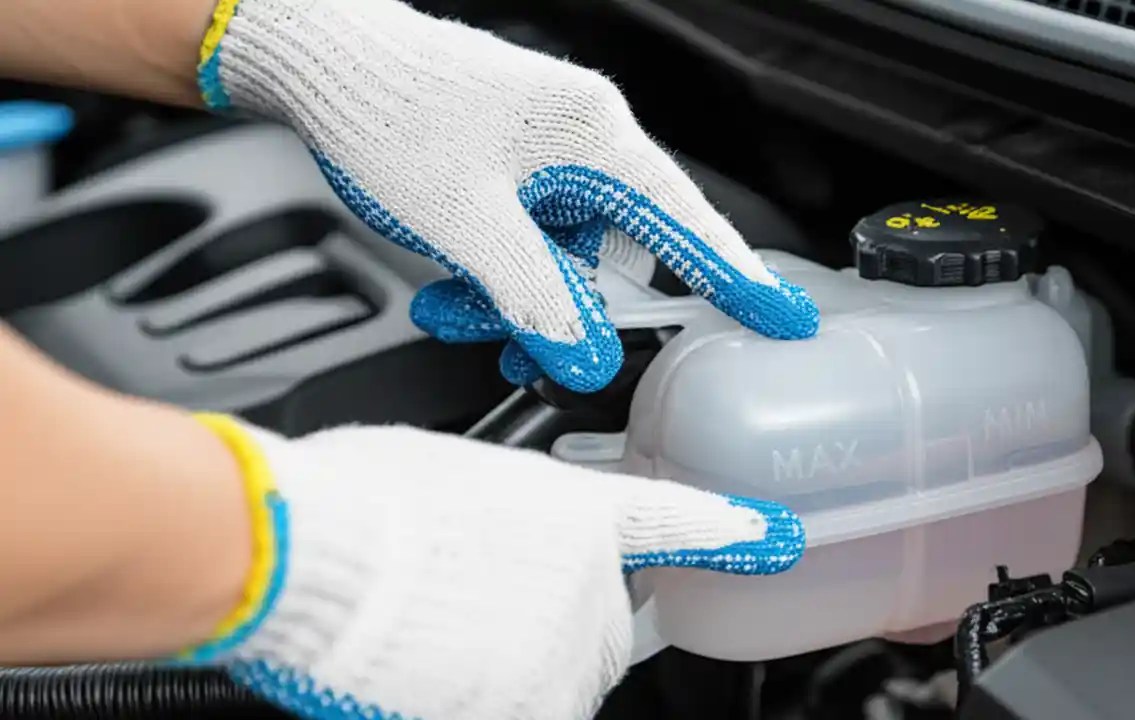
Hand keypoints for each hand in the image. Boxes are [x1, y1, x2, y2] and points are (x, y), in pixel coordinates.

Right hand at [184, 415, 803, 719]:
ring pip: (559, 686)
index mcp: (574, 515)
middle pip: (602, 631)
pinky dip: (479, 701)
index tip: (773, 534)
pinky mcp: (517, 713)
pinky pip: (520, 712)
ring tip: (437, 645)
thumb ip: (496, 514)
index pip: (677, 522)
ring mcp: (558, 661)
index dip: (731, 530)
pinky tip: (426, 679)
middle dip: (553, 630)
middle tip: (475, 612)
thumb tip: (485, 536)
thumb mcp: (444, 477)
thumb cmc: (357, 500)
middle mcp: (586, 590)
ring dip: (515, 674)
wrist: (305, 553)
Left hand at [196, 0, 819, 392]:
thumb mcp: (466, 224)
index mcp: (593, 135)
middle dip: (563, 310)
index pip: (686, 221)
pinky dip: (489, 273)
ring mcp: (542, 153)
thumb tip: (587, 356)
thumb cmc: (390, 109)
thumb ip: (536, 297)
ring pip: (558, 257)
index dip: (738, 279)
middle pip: (611, 255)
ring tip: (449, 309)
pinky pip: (522, 239)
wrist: (320, 58)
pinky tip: (444, 286)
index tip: (784, 318)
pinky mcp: (508, 166)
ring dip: (511, 298)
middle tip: (519, 350)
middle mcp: (579, 140)